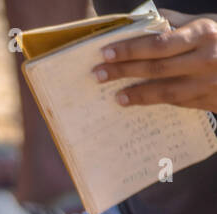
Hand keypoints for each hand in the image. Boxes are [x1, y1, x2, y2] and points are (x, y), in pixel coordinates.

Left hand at [97, 16, 216, 109]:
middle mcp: (205, 58)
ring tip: (116, 96)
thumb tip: (143, 21)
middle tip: (98, 74)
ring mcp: (208, 82)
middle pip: (156, 68)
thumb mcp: (207, 25)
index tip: (106, 53)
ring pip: (165, 91)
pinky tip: (137, 103)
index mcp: (202, 34)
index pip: (159, 44)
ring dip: (137, 94)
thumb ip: (177, 24)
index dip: (130, 50)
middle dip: (124, 72)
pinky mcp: (209, 100)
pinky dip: (154, 103)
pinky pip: (177, 103)